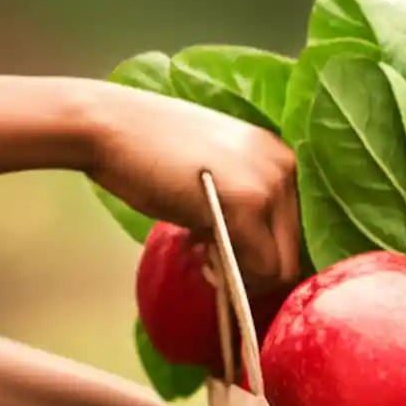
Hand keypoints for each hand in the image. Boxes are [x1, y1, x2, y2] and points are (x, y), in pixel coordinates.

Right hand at [87, 84, 300, 292]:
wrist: (111, 127)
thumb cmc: (148, 150)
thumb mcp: (211, 174)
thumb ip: (239, 204)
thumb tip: (250, 252)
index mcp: (278, 155)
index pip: (294, 227)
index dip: (264, 254)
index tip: (230, 257)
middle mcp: (284, 165)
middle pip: (294, 249)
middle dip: (256, 271)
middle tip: (214, 263)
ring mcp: (270, 184)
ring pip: (282, 265)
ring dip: (244, 278)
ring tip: (206, 258)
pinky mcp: (249, 205)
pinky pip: (262, 267)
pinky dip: (234, 278)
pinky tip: (201, 257)